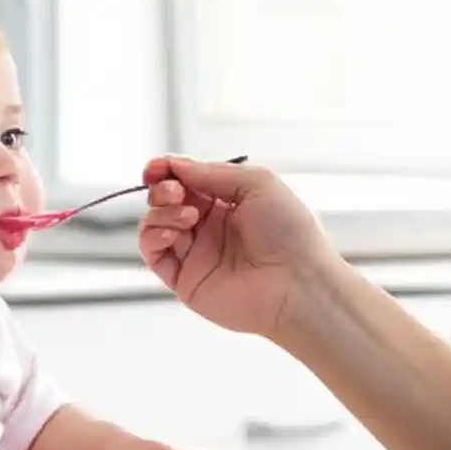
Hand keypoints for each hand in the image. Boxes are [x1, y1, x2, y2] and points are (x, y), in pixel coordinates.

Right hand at [138, 156, 334, 337]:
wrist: (297, 283)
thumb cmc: (290, 232)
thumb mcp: (257, 183)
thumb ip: (213, 172)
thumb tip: (176, 166)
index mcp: (229, 202)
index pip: (187, 180)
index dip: (168, 170)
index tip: (156, 167)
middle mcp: (210, 227)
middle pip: (167, 199)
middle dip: (163, 188)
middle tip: (175, 191)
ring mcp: (197, 253)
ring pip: (155, 223)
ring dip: (161, 211)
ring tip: (187, 214)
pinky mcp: (185, 279)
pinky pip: (153, 253)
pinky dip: (153, 236)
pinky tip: (173, 231)